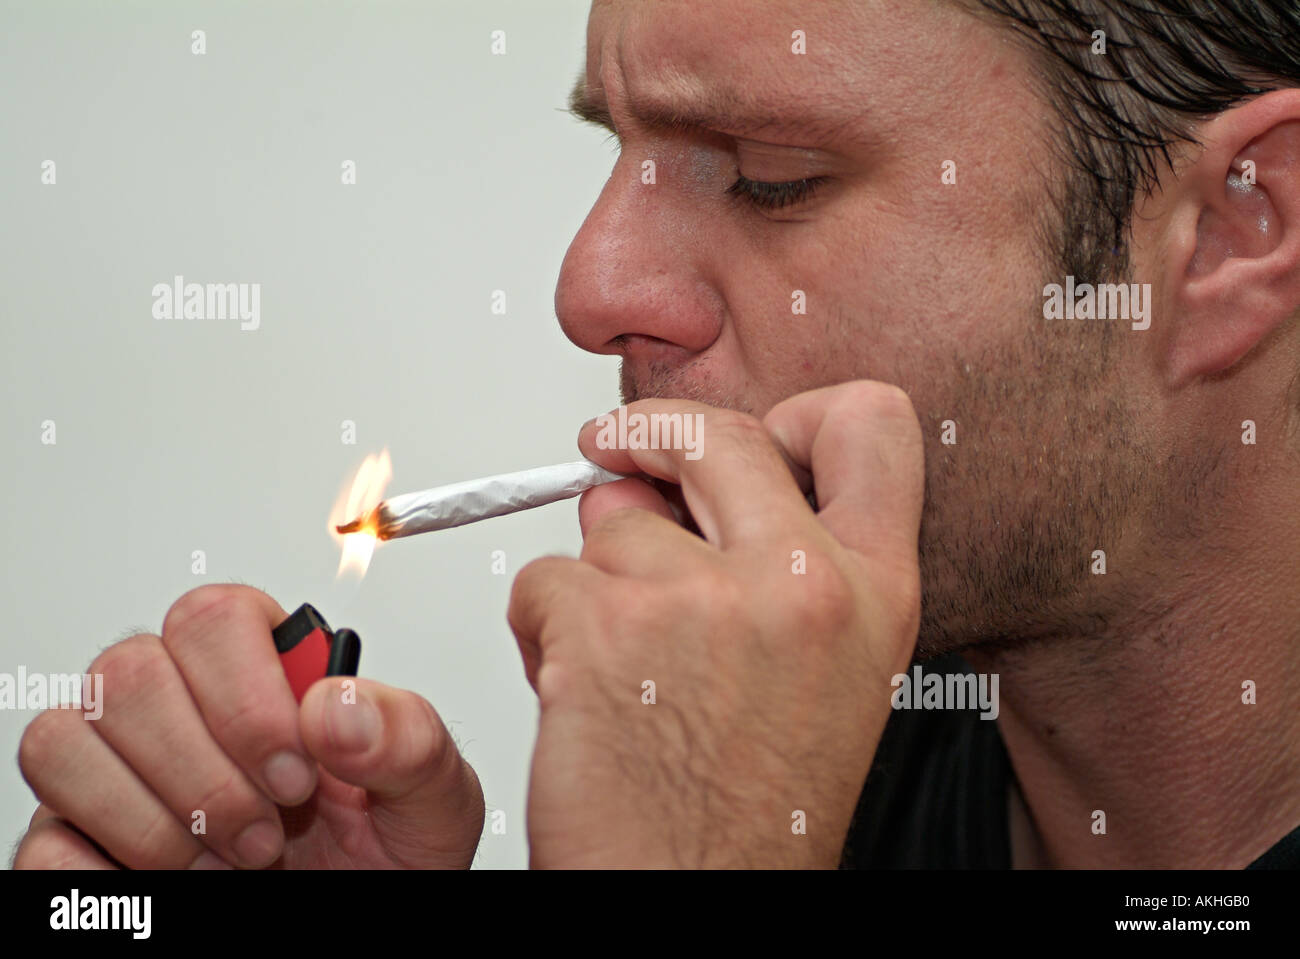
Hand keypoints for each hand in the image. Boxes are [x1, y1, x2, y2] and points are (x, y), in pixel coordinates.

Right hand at [14, 585, 483, 868]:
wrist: (358, 927)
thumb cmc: (390, 856)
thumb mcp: (432, 797)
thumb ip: (407, 737)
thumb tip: (335, 705)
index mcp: (267, 671)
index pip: (212, 616)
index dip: (247, 698)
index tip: (297, 772)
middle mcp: (182, 705)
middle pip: (129, 673)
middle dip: (204, 771)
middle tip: (268, 833)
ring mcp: (119, 770)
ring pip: (65, 741)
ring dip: (153, 821)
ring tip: (224, 862)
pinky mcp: (80, 841)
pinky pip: (45, 841)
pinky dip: (107, 872)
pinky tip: (178, 885)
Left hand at [508, 381, 923, 866]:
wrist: (694, 902)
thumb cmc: (751, 808)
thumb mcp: (826, 674)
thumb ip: (775, 564)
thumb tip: (672, 485)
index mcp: (874, 590)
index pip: (873, 423)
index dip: (802, 412)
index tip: (753, 432)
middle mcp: (800, 583)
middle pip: (716, 433)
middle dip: (650, 433)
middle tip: (615, 450)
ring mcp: (702, 598)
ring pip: (613, 521)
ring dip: (596, 577)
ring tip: (621, 664)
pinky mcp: (606, 626)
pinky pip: (546, 578)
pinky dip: (541, 624)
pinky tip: (583, 693)